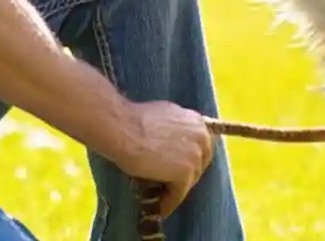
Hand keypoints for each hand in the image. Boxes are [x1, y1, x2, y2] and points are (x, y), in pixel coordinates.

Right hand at [110, 100, 214, 217]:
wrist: (122, 128)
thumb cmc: (134, 121)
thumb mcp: (165, 115)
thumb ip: (178, 128)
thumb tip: (175, 143)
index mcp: (197, 121)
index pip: (201, 148)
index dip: (187, 160)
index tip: (176, 169)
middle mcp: (202, 137)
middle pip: (198, 165)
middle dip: (184, 175)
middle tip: (168, 185)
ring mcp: (195, 155)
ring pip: (189, 180)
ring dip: (176, 189)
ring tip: (161, 198)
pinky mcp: (185, 173)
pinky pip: (179, 193)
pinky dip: (169, 202)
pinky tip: (159, 208)